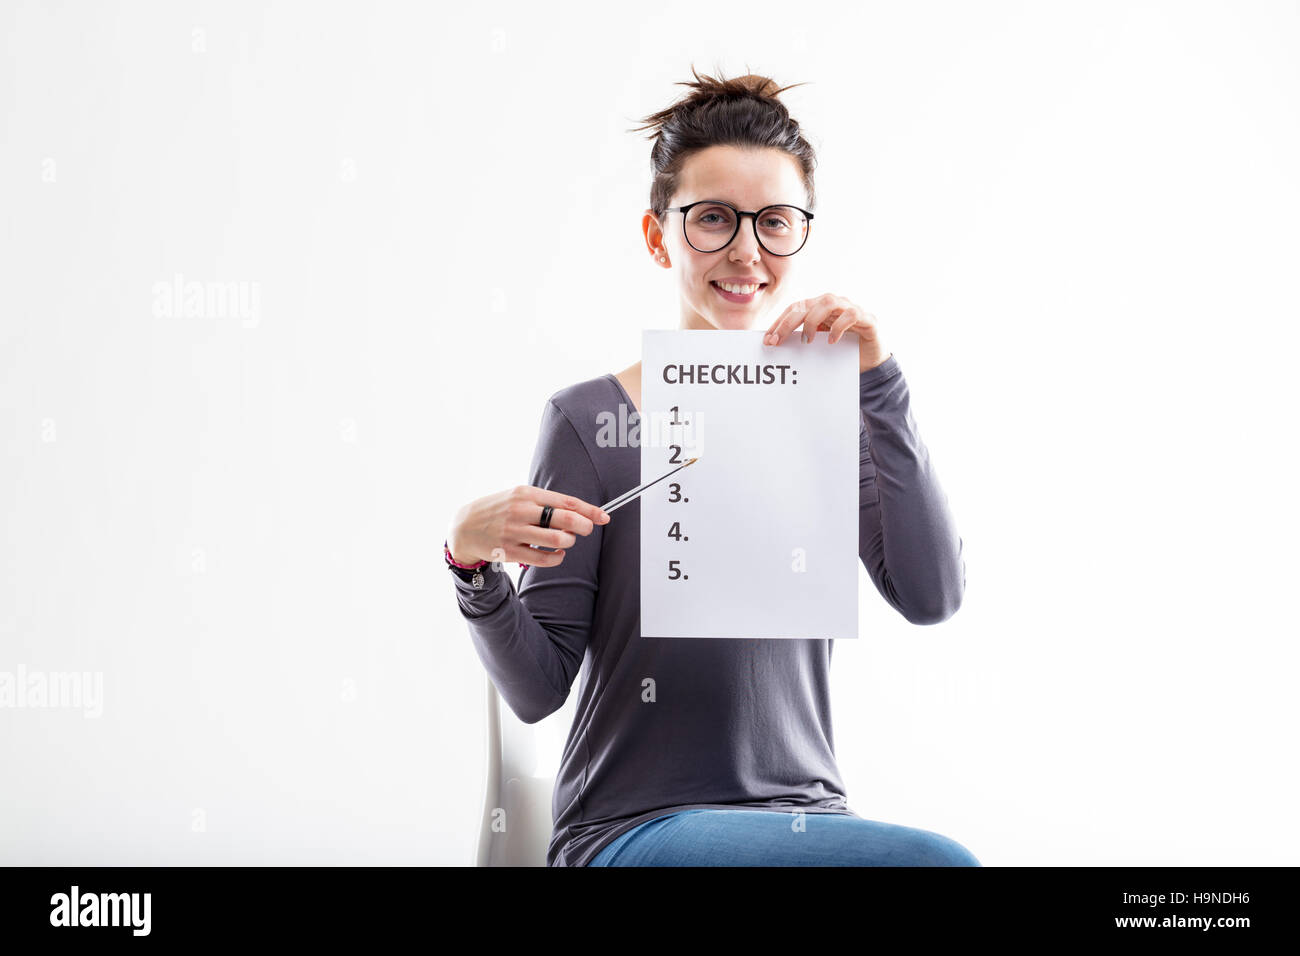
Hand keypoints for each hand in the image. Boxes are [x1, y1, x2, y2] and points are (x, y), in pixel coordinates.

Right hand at [448, 485, 610, 568]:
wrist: (464, 526)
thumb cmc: (499, 510)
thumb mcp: (519, 497)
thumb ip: (545, 503)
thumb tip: (579, 513)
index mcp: (527, 493)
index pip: (567, 501)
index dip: (590, 511)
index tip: (604, 517)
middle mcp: (521, 510)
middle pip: (567, 519)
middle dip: (584, 527)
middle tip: (585, 531)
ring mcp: (514, 531)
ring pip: (558, 540)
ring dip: (569, 543)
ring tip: (565, 541)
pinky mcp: (509, 551)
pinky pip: (544, 558)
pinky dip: (557, 558)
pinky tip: (556, 554)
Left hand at [762, 293, 890, 372]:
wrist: (871, 360)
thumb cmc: (841, 350)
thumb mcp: (818, 345)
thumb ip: (802, 340)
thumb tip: (775, 344)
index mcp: (819, 307)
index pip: (795, 309)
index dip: (779, 322)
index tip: (767, 340)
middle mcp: (834, 304)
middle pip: (807, 305)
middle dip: (788, 323)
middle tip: (777, 341)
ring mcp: (851, 308)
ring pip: (828, 303)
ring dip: (813, 321)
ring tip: (807, 340)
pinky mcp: (867, 318)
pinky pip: (851, 315)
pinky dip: (839, 327)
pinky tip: (831, 341)